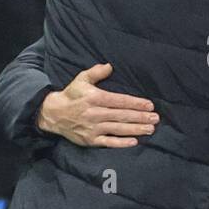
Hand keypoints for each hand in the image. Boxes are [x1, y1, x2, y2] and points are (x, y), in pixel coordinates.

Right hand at [35, 63, 157, 147]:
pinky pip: (108, 142)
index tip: (149, 105)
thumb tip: (110, 66)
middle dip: (140, 117)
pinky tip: (134, 142)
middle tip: (155, 118)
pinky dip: (121, 143)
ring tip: (150, 129)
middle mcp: (95, 113)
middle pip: (122, 115)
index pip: (120, 101)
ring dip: (135, 129)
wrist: (53, 114)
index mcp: (95, 98)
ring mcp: (93, 128)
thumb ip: (96, 72)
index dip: (136, 103)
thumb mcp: (81, 79)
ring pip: (118, 129)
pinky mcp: (90, 140)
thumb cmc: (71, 95)